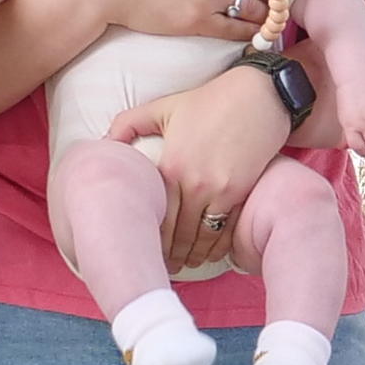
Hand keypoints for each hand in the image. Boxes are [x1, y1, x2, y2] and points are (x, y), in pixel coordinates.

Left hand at [110, 63, 289, 258]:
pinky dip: (219, 246)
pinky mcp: (242, 192)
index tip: (146, 251)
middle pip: (178, 234)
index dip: (151, 240)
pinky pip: (227, 229)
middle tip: (165, 267)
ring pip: (203, 237)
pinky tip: (212, 253)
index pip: (156, 217)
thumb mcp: (164, 106)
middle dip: (171, 255)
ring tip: (187, 264)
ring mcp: (220, 191)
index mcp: (170, 167)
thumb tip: (104, 140)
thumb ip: (129, 123)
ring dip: (194, 256)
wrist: (260, 96)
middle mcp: (194, 184)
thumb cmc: (211, 99)